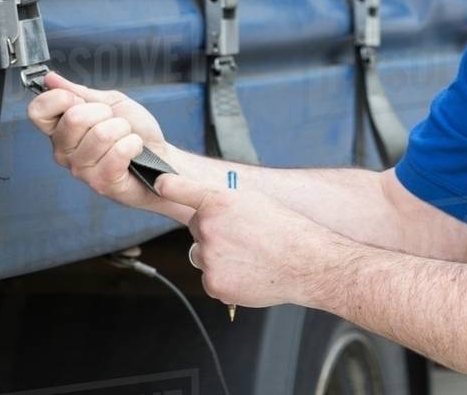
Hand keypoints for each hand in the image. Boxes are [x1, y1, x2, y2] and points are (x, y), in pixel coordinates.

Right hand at [26, 71, 170, 209]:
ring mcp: (81, 170)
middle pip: (74, 118)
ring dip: (123, 129)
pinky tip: (134, 150)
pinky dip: (133, 144)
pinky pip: (118, 153)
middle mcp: (65, 151)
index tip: (80, 99)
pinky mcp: (102, 183)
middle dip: (104, 112)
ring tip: (125, 137)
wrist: (161, 155)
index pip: (37, 111)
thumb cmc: (135, 130)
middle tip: (114, 121)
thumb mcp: (108, 102)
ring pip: (101, 134)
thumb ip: (79, 92)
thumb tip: (50, 79)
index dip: (60, 98)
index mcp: (61, 129)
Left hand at [155, 173, 338, 308]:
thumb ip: (227, 203)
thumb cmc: (287, 230)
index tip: (159, 184)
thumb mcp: (257, 203)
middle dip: (214, 233)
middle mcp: (208, 227)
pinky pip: (211, 279)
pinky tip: (248, 273)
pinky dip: (225, 279)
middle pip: (198, 230)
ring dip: (218, 257)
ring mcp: (209, 257)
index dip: (169, 186)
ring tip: (250, 257)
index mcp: (219, 202)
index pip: (182, 190)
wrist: (307, 262)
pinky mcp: (213, 283)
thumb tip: (210, 209)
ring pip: (202, 256)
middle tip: (243, 238)